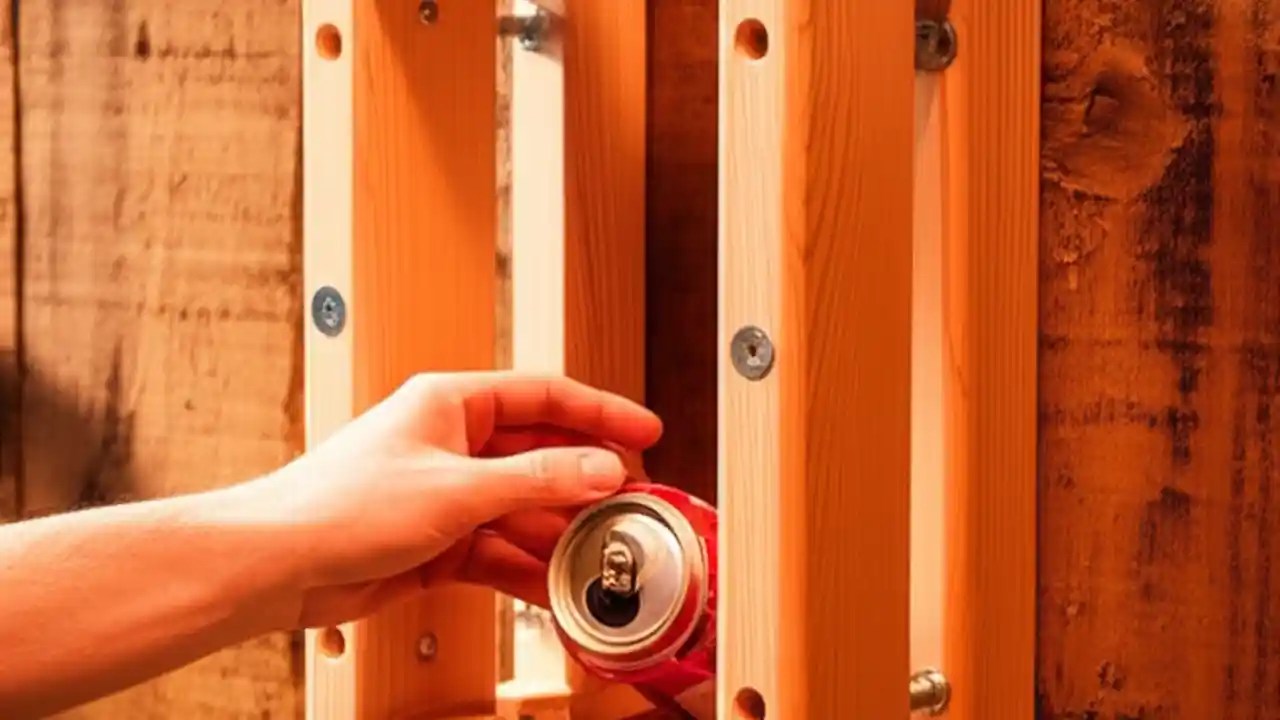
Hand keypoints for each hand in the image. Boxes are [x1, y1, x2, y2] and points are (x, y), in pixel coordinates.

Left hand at [242, 372, 661, 628]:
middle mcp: (453, 443)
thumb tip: (601, 467)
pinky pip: (499, 549)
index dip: (600, 412)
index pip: (545, 397)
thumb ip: (536, 479)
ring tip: (598, 552)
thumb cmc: (340, 504)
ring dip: (558, 531)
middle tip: (631, 502)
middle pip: (540, 455)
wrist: (280, 564)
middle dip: (585, 480)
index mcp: (452, 403)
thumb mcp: (456, 488)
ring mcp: (447, 494)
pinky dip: (527, 567)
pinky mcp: (438, 541)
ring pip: (523, 507)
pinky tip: (555, 585)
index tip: (645, 432)